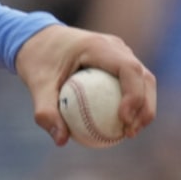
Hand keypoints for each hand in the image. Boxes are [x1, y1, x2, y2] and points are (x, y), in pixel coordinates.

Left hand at [15, 24, 156, 145]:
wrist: (35, 38)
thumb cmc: (36, 59)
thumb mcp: (36, 83)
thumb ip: (46, 110)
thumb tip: (61, 141)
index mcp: (98, 45)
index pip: (129, 69)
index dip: (134, 95)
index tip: (123, 119)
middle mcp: (115, 46)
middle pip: (144, 77)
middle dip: (144, 107)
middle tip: (130, 133)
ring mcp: (119, 52)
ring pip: (143, 80)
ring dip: (143, 107)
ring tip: (129, 133)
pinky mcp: (118, 62)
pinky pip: (132, 83)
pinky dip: (132, 103)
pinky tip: (121, 127)